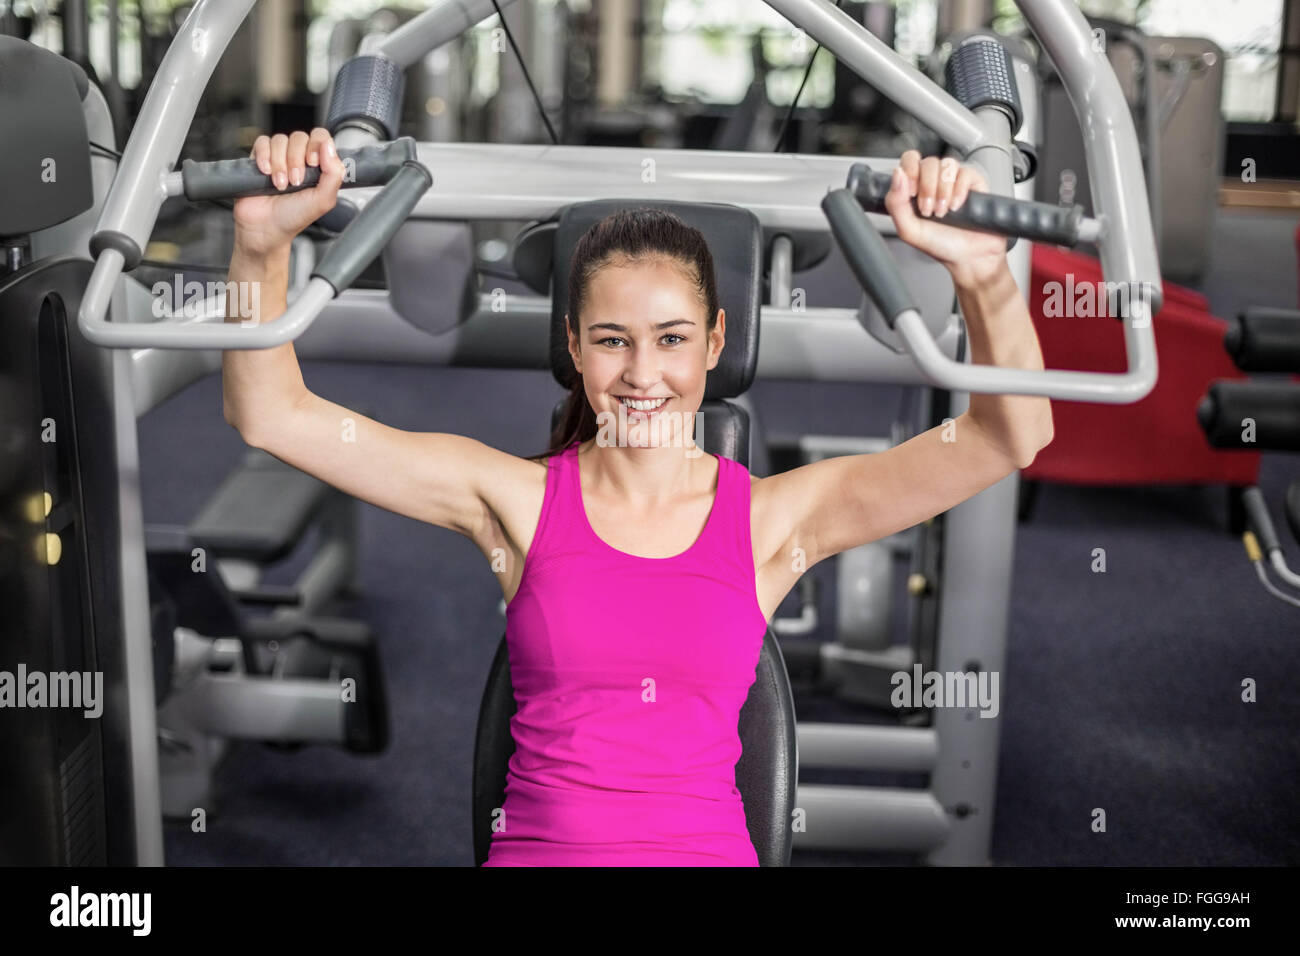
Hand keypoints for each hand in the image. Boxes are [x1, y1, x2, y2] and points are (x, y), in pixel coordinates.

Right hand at [232, 128, 344, 256]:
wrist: (267, 228)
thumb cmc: (294, 217)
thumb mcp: (323, 200)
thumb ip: (333, 174)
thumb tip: (329, 147)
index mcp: (317, 166)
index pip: (321, 137)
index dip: (317, 145)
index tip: (313, 164)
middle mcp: (298, 158)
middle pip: (299, 137)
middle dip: (296, 160)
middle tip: (295, 181)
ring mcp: (278, 157)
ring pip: (280, 140)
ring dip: (280, 163)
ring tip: (280, 185)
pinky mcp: (259, 158)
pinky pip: (262, 142)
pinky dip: (264, 157)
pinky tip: (266, 173)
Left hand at [884, 150, 1007, 288]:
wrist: (968, 258)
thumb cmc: (940, 245)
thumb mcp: (909, 230)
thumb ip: (895, 203)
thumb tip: (896, 174)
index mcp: (916, 188)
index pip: (910, 160)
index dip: (910, 170)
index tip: (911, 192)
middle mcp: (935, 181)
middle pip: (928, 162)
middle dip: (927, 188)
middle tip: (928, 210)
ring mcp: (955, 181)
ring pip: (947, 165)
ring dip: (942, 191)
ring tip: (943, 212)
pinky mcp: (974, 183)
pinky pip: (965, 173)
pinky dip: (959, 191)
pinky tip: (957, 207)